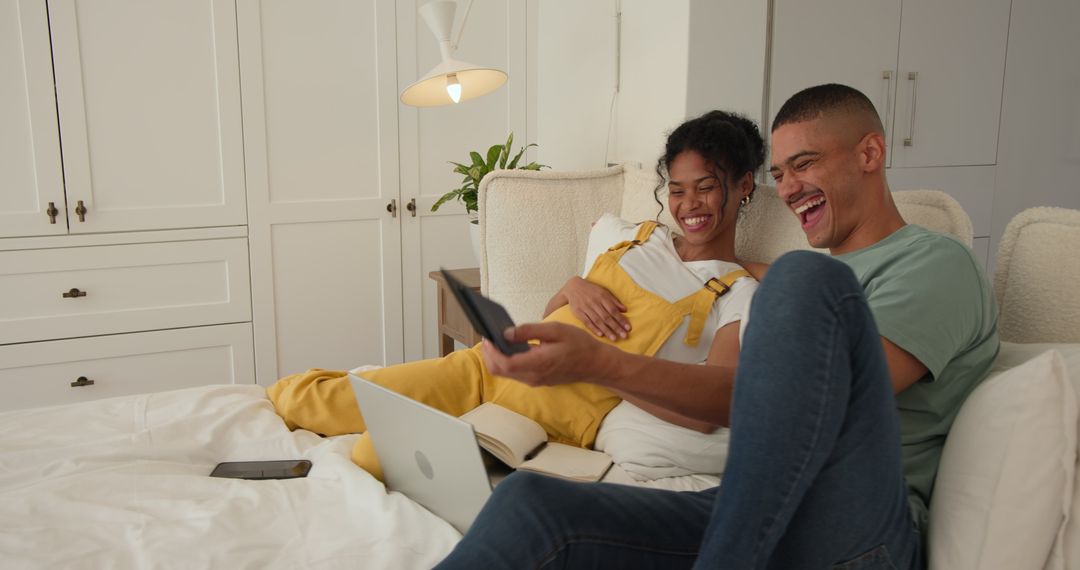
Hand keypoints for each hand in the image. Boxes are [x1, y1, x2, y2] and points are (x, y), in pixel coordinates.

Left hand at [480, 322, 615, 387]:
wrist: (596, 364)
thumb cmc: (579, 345)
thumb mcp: (555, 330)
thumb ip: (529, 331)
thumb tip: (506, 333)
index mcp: (537, 363)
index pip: (503, 363)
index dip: (491, 351)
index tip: (487, 336)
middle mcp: (533, 376)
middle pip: (499, 371)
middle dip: (489, 354)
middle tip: (488, 336)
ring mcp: (535, 380)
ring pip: (505, 373)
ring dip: (496, 358)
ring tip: (496, 339)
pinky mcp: (536, 380)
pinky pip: (515, 373)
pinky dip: (507, 361)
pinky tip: (509, 347)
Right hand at [559, 276, 630, 340]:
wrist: (573, 287)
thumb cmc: (591, 290)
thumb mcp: (603, 291)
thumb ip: (614, 301)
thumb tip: (625, 310)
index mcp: (602, 297)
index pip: (613, 310)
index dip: (621, 319)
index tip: (628, 328)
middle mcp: (594, 302)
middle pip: (607, 317)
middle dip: (616, 327)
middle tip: (624, 336)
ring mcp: (586, 308)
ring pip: (598, 321)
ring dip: (607, 330)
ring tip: (614, 339)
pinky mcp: (578, 312)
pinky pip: (586, 322)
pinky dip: (593, 328)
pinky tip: (600, 334)